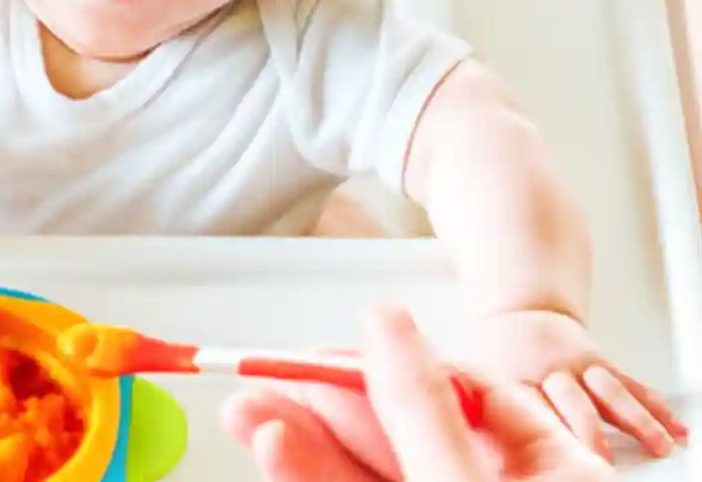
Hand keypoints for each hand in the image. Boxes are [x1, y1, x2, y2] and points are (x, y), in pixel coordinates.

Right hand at [221, 306, 618, 480]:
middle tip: (264, 375)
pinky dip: (306, 470)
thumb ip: (422, 410)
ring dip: (301, 435)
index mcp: (544, 468)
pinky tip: (276, 445)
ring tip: (249, 408)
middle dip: (321, 401)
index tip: (325, 348)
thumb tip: (388, 325)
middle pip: (396, 428)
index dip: (380, 363)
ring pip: (364, 465)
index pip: (453, 393)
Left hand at [464, 310, 687, 458]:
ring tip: (659, 446)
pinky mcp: (600, 362)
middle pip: (574, 406)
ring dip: (638, 422)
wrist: (517, 312)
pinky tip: (674, 428)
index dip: (544, 436)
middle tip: (602, 464)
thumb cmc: (496, 356)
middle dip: (589, 434)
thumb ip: (483, 410)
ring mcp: (578, 367)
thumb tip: (473, 446)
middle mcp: (549, 374)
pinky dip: (656, 406)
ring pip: (612, 394)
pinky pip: (632, 385)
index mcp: (514, 382)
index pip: (530, 413)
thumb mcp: (476, 378)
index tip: (555, 460)